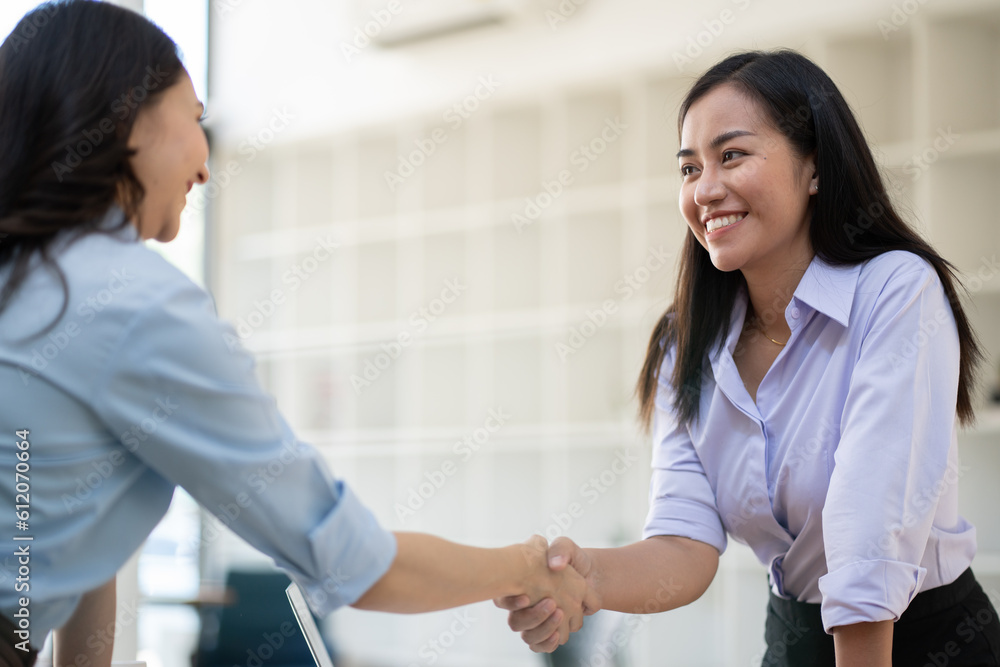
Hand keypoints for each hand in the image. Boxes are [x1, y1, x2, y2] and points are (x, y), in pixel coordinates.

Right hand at [497, 536, 600, 652]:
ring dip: (544, 627)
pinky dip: (547, 642)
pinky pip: (540, 646)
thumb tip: (555, 565)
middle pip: (516, 622)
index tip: (525, 597)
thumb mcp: (565, 546)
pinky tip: (557, 634)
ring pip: (530, 636)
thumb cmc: (572, 559)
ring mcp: (537, 620)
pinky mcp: (551, 632)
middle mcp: (526, 604)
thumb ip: (560, 550)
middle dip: (533, 616)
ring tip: (559, 613)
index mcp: (522, 584)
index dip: (508, 601)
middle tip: (552, 603)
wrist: (588, 571)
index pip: (502, 599)